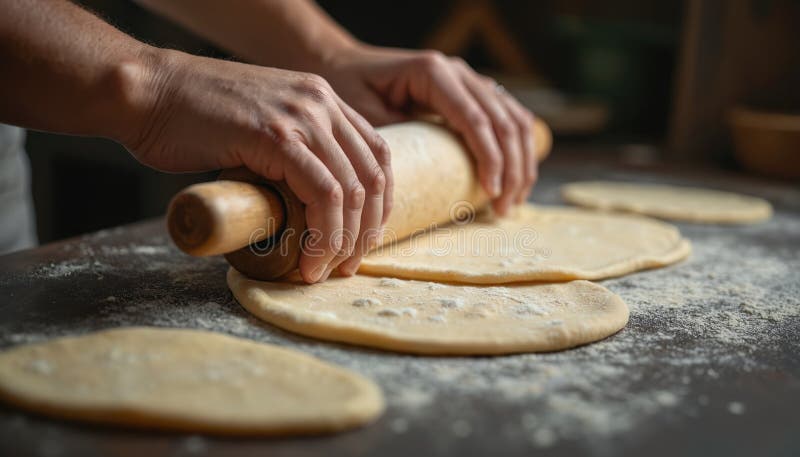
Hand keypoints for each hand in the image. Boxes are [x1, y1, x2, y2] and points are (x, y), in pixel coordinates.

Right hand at [125, 50, 391, 282]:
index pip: (377, 156)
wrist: (146, 93)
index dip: (378, 206)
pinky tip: (308, 260)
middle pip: (372, 177)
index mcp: (322, 99)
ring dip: (344, 241)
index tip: (361, 241)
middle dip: (366, 231)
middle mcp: (321, 102)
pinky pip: (322, 194)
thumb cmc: (191, 118)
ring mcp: (301, 115)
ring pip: (352, 190)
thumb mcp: (261, 126)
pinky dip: (323, 234)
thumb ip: (291, 151)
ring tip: (324, 270)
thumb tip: (306, 205)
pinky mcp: (275, 136)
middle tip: (346, 266)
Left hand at [319, 45, 538, 214]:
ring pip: (515, 120)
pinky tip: (517, 179)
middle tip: (503, 209)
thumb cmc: (348, 91)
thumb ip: (394, 139)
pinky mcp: (472, 94)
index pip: (475, 119)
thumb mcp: (363, 115)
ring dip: (521, 162)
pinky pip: (510, 118)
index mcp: (433, 72)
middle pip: (504, 121)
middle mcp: (457, 71)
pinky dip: (520, 149)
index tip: (491, 193)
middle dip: (511, 169)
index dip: (490, 158)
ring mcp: (468, 80)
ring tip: (511, 202)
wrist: (342, 66)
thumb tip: (419, 182)